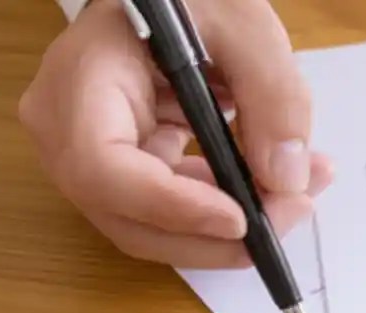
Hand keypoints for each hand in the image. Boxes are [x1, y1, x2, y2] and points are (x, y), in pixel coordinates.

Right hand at [19, 0, 332, 267]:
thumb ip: (273, 96)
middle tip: (290, 214)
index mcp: (80, 78)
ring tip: (297, 195)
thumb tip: (285, 179)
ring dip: (228, 225)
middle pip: (129, 216)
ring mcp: (91, 149)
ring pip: (153, 224)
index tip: (240, 219)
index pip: (104, 170)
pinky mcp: (124, 161)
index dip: (173, 208)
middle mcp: (68, 125)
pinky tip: (273, 184)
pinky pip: (169, 205)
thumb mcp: (243, 24)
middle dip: (214, 234)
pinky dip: (223, 204)